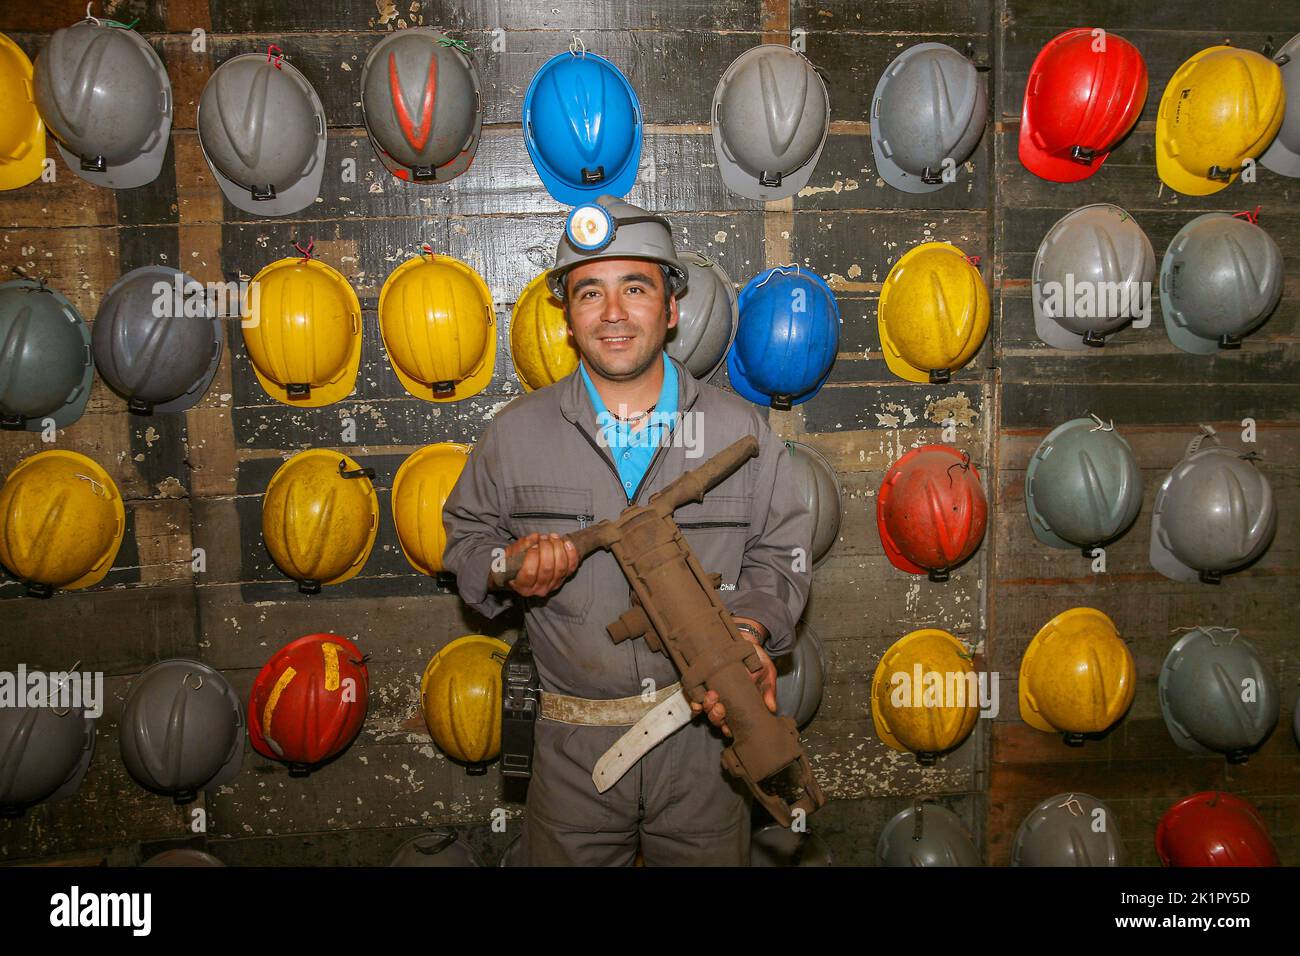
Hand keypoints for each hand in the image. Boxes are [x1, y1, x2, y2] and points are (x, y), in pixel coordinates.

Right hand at [504, 532, 578, 597]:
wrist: (525, 571)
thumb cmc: (515, 563)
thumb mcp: (511, 555)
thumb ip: (520, 546)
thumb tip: (535, 537)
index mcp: (522, 586)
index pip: (529, 572)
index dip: (532, 556)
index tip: (533, 545)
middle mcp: (539, 589)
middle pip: (547, 568)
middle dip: (547, 549)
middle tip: (544, 538)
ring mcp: (553, 585)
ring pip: (560, 567)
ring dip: (558, 548)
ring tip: (553, 537)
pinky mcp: (564, 579)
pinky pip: (571, 567)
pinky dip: (571, 554)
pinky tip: (567, 543)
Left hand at [690, 618, 777, 736]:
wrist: (747, 641)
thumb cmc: (758, 661)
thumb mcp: (768, 674)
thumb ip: (769, 691)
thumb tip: (772, 708)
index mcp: (741, 705)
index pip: (732, 724)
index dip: (728, 729)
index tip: (729, 727)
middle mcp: (726, 702)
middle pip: (717, 719)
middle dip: (716, 717)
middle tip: (720, 707)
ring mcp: (715, 693)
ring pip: (706, 709)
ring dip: (706, 707)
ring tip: (711, 697)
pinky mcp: (705, 682)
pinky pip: (696, 695)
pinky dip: (695, 700)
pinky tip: (697, 699)